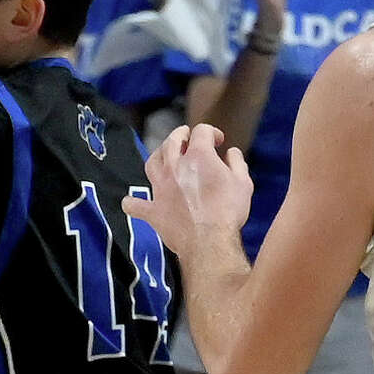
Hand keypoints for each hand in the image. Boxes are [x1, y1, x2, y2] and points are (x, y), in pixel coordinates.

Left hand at [123, 124, 253, 265]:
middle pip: (172, 140)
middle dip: (181, 134)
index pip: (201, 132)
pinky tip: (130, 202)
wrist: (209, 242)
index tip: (218, 142)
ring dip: (158, 155)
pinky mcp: (153, 210)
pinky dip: (132, 203)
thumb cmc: (228, 212)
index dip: (211, 132)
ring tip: (164, 156)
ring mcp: (161, 188)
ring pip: (152, 162)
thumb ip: (237, 163)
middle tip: (187, 137)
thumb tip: (231, 153)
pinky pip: (136, 206)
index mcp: (198, 156)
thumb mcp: (243, 183)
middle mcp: (175, 167)